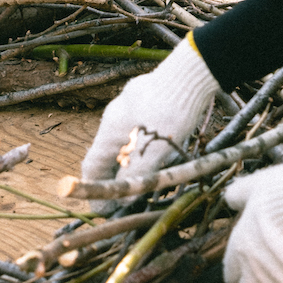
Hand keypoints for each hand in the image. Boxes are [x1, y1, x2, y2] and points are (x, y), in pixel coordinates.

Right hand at [80, 34, 220, 212]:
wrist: (190, 74)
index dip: (94, 189)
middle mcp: (114, 118)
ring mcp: (130, 106)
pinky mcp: (147, 98)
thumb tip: (123, 198)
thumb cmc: (170, 114)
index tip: (103, 208)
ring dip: (132, 161)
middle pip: (108, 154)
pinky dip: (145, 145)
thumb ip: (136, 176)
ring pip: (126, 140)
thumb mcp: (153, 152)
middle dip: (115, 177)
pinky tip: (162, 148)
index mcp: (109, 131)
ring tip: (147, 176)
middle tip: (128, 195)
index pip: (92, 166)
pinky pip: (141, 128)